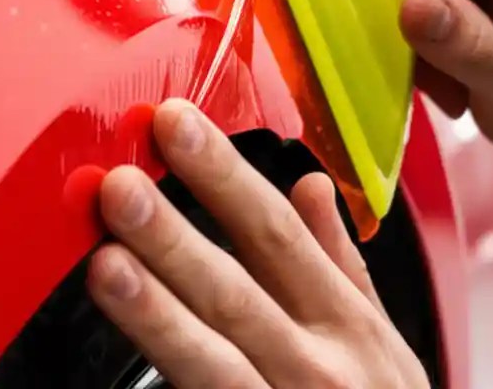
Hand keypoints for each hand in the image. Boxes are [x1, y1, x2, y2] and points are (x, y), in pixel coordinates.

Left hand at [87, 99, 431, 388]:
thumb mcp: (385, 341)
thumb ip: (342, 265)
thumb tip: (309, 189)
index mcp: (347, 325)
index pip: (277, 235)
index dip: (224, 179)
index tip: (178, 128)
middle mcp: (317, 368)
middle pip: (236, 292)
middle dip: (175, 236)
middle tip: (122, 184)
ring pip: (214, 361)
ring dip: (158, 312)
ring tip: (107, 264)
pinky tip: (122, 368)